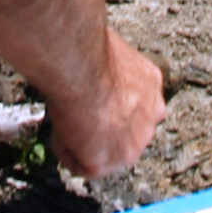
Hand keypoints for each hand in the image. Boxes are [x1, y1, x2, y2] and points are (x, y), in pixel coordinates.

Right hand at [44, 31, 165, 180]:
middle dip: (100, 128)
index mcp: (152, 84)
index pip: (133, 105)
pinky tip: (59, 126)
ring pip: (103, 152)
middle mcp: (151, 116)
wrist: (79, 63)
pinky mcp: (107, 162)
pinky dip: (64, 148)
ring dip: (82, 140)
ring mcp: (132, 144)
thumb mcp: (107, 50)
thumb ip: (108, 67)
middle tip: (75, 113)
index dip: (108, 104)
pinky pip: (81, 165)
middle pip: (123, 132)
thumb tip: (90, 58)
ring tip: (65, 115)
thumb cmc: (86, 47)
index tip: (90, 99)